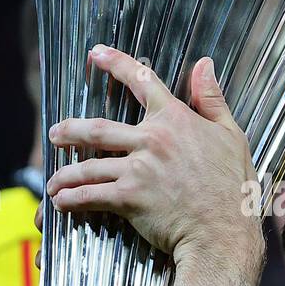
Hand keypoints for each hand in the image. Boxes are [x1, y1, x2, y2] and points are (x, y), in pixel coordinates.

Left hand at [46, 47, 264, 268]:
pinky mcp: (129, 198)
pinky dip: (71, 199)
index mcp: (175, 119)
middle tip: (55, 134)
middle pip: (96, 128)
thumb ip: (213, 100)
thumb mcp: (231, 136)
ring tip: (52, 179)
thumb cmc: (232, 188)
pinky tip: (60, 202)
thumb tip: (204, 65)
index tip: (96, 54)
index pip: (141, 80)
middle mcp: (152, 139)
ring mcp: (138, 169)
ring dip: (63, 173)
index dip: (116, 63)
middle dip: (69, 131)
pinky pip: (90, 195)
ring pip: (87, 165)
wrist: (223, 232)